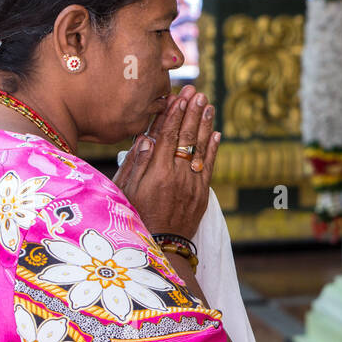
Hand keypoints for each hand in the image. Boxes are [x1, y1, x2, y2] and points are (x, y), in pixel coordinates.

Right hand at [114, 85, 220, 237]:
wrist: (160, 249)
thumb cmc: (134, 219)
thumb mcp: (125, 193)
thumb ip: (135, 165)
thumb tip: (144, 138)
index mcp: (156, 174)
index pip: (167, 136)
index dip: (174, 114)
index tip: (179, 96)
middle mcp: (177, 175)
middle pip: (185, 137)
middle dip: (191, 112)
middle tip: (197, 92)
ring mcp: (192, 183)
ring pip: (200, 148)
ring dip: (204, 124)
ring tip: (207, 104)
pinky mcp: (202, 193)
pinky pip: (209, 165)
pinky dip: (213, 148)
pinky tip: (216, 132)